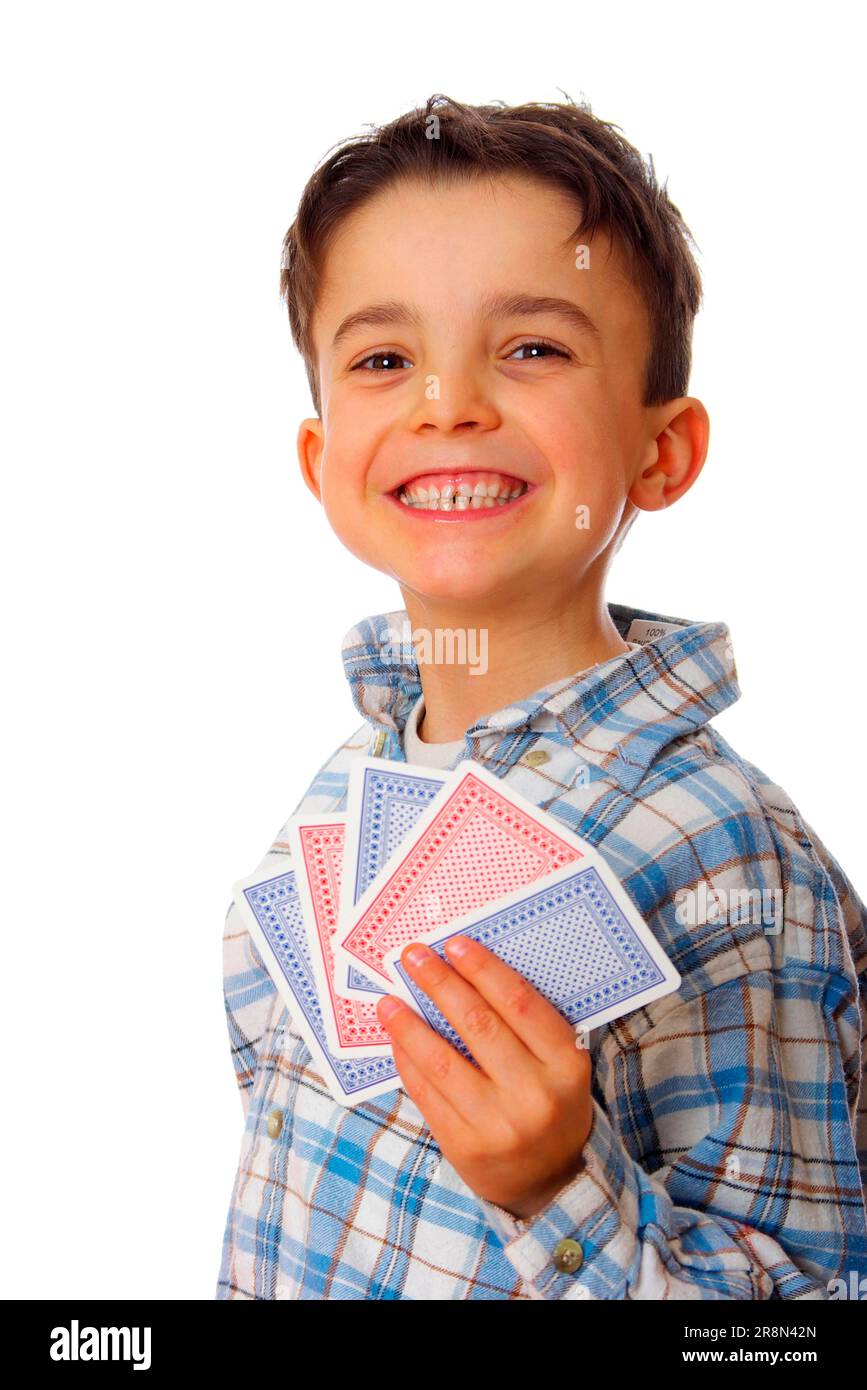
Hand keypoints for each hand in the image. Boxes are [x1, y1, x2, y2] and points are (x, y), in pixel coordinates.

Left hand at [375, 935, 592, 1220]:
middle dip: (441, 985)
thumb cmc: (551, 1104)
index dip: (484, 970)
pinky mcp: (466, 1148)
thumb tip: (463, 974)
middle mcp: (535, 1095)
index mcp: (566, 1065)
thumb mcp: (559, 1064)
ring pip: (443, 1063)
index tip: (454, 944)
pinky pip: (428, 1096)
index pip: (520, 1003)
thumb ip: (524, 1026)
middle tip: (413, 956)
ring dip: (410, 1026)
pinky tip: (397, 1040)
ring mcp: (499, 1125)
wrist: (552, 1182)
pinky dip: (409, 1063)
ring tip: (388, 1001)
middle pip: (479, 1026)